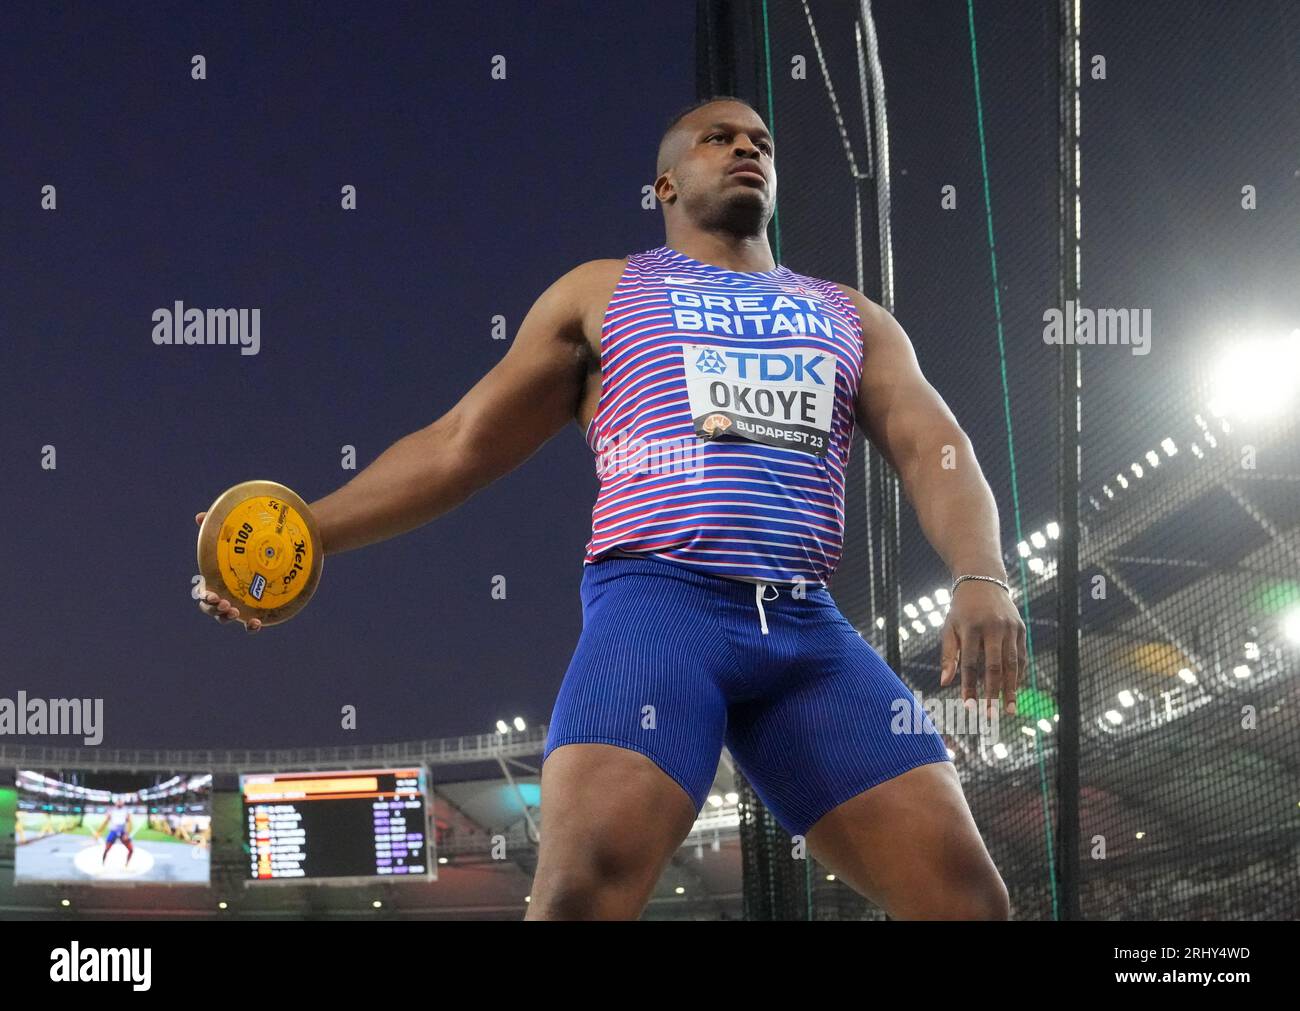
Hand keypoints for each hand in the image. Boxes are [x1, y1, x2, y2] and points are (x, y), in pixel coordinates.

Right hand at [193, 511, 262, 631]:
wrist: (275, 553)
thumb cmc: (247, 545)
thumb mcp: (231, 535)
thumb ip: (215, 527)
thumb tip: (200, 517)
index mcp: (215, 580)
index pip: (203, 592)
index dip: (205, 596)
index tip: (211, 594)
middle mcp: (224, 593)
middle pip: (211, 608)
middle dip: (215, 609)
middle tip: (226, 603)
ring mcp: (239, 603)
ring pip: (226, 618)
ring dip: (226, 618)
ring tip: (236, 612)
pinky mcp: (255, 609)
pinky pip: (249, 624)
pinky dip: (249, 627)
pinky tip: (256, 623)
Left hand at [939, 579, 1024, 716]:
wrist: (983, 581)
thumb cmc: (961, 610)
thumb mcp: (949, 627)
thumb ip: (948, 655)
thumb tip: (944, 683)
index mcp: (971, 628)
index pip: (970, 664)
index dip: (969, 686)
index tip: (969, 707)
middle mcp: (993, 628)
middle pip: (994, 667)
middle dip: (992, 694)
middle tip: (991, 716)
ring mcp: (1010, 628)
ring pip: (1012, 664)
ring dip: (1011, 689)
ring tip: (1009, 710)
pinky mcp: (1021, 628)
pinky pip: (1021, 656)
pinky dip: (1018, 674)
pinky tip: (1014, 690)